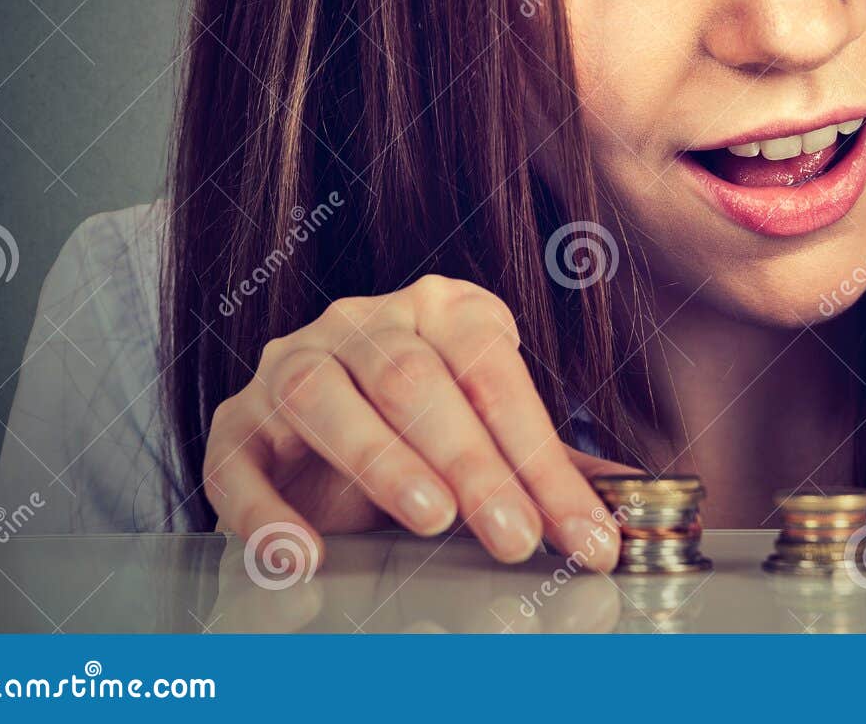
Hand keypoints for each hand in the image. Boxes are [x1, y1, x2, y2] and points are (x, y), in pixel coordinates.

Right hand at [201, 274, 636, 570]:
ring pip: (327, 397)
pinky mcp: (236, 423)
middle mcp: (363, 322)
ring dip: (381, 459)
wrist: (319, 430)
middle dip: (473, 462)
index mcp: (442, 310)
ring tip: (432, 517)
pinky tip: (301, 556)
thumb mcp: (489, 432)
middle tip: (514, 535)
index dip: (539, 455)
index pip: (495, 374)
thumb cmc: (423, 428)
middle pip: (416, 380)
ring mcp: (293, 363)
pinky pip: (240, 462)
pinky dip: (266, 513)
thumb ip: (550, 465)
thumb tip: (630, 505)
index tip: (579, 531)